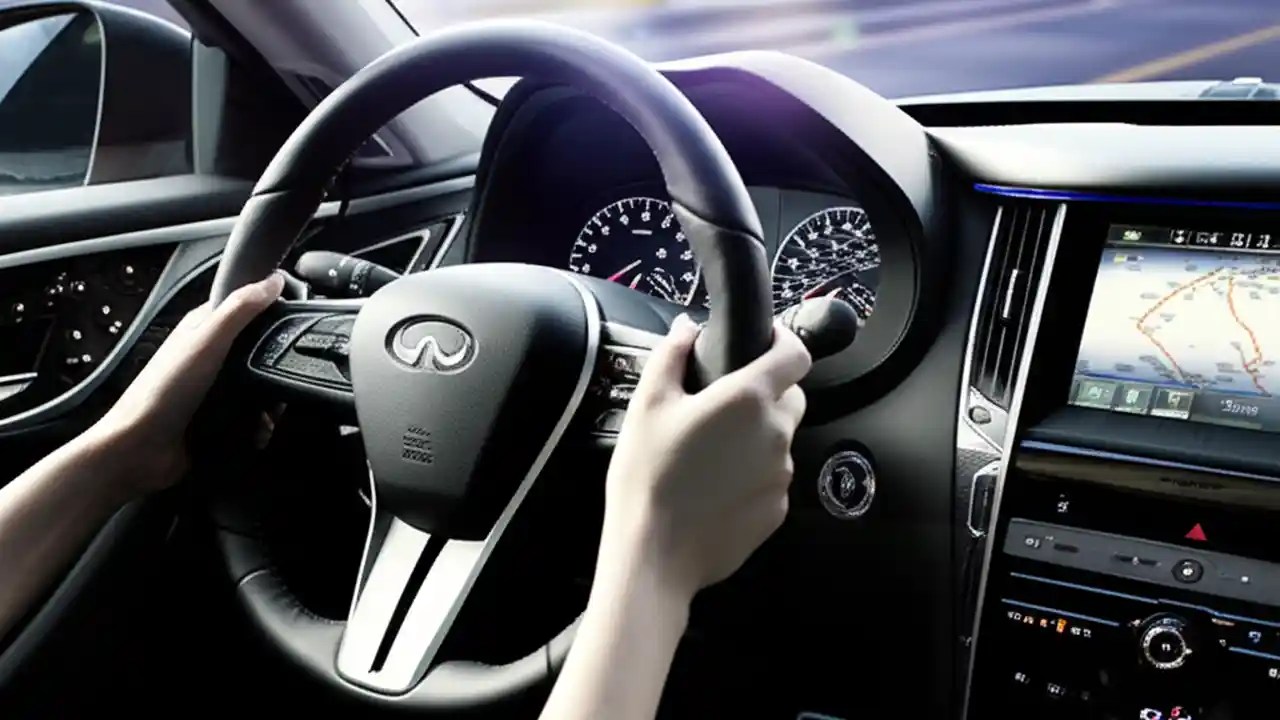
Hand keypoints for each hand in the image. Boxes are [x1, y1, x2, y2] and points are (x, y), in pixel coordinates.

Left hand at [87, 273, 284, 497]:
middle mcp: (212, 356)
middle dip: (277, 367)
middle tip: (280, 378)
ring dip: (271, 402)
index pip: (248, 307)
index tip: (294, 323)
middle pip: (263, 351)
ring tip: (267, 413)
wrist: (141, 449)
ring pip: (263, 386)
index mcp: (204, 329)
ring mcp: (216, 389)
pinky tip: (257, 432)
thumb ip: (240, 308)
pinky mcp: (221, 418)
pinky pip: (255, 417)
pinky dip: (261, 426)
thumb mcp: (206, 341)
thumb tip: (274, 280)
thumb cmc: (163, 392)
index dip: (273, 311)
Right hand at [599, 315, 810, 604]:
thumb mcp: (648, 405)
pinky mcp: (778, 510)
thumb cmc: (647, 475)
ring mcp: (782, 475)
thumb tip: (686, 328)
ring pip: (780, 440)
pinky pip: (771, 478)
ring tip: (710, 452)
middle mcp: (777, 434)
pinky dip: (752, 475)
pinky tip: (714, 486)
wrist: (654, 553)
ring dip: (756, 437)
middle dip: (766, 392)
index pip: (796, 354)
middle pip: (791, 397)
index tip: (763, 343)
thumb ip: (671, 355)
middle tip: (722, 404)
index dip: (783, 341)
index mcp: (749, 399)